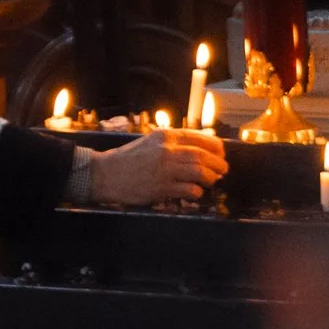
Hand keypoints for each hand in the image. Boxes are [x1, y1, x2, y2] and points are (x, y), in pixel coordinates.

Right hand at [88, 130, 224, 207]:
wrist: (105, 174)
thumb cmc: (127, 159)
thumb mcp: (150, 142)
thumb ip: (171, 143)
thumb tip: (196, 150)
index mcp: (165, 136)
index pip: (198, 137)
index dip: (214, 146)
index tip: (221, 152)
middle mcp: (167, 150)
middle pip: (202, 155)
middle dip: (218, 163)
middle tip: (223, 170)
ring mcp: (165, 169)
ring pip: (199, 172)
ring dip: (211, 177)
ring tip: (213, 181)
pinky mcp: (161, 188)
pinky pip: (189, 189)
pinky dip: (197, 191)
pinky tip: (197, 192)